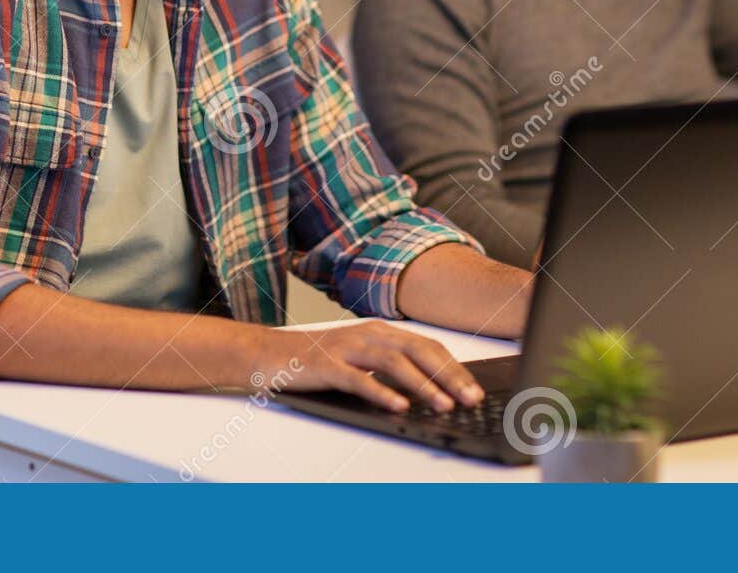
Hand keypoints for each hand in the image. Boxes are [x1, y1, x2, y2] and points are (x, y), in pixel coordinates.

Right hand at [254, 321, 483, 412]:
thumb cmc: (313, 361)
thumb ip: (388, 368)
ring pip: (393, 363)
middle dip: (449, 375)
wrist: (263, 353)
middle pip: (417, 351)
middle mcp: (367, 335)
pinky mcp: (325, 365)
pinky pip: (358, 379)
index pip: (427, 346)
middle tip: (471, 398)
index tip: (474, 389)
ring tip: (444, 405)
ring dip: (422, 384)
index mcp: (380, 332)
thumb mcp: (357, 359)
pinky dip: (381, 392)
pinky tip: (398, 406)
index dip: (454, 366)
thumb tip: (428, 390)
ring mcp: (346, 348)